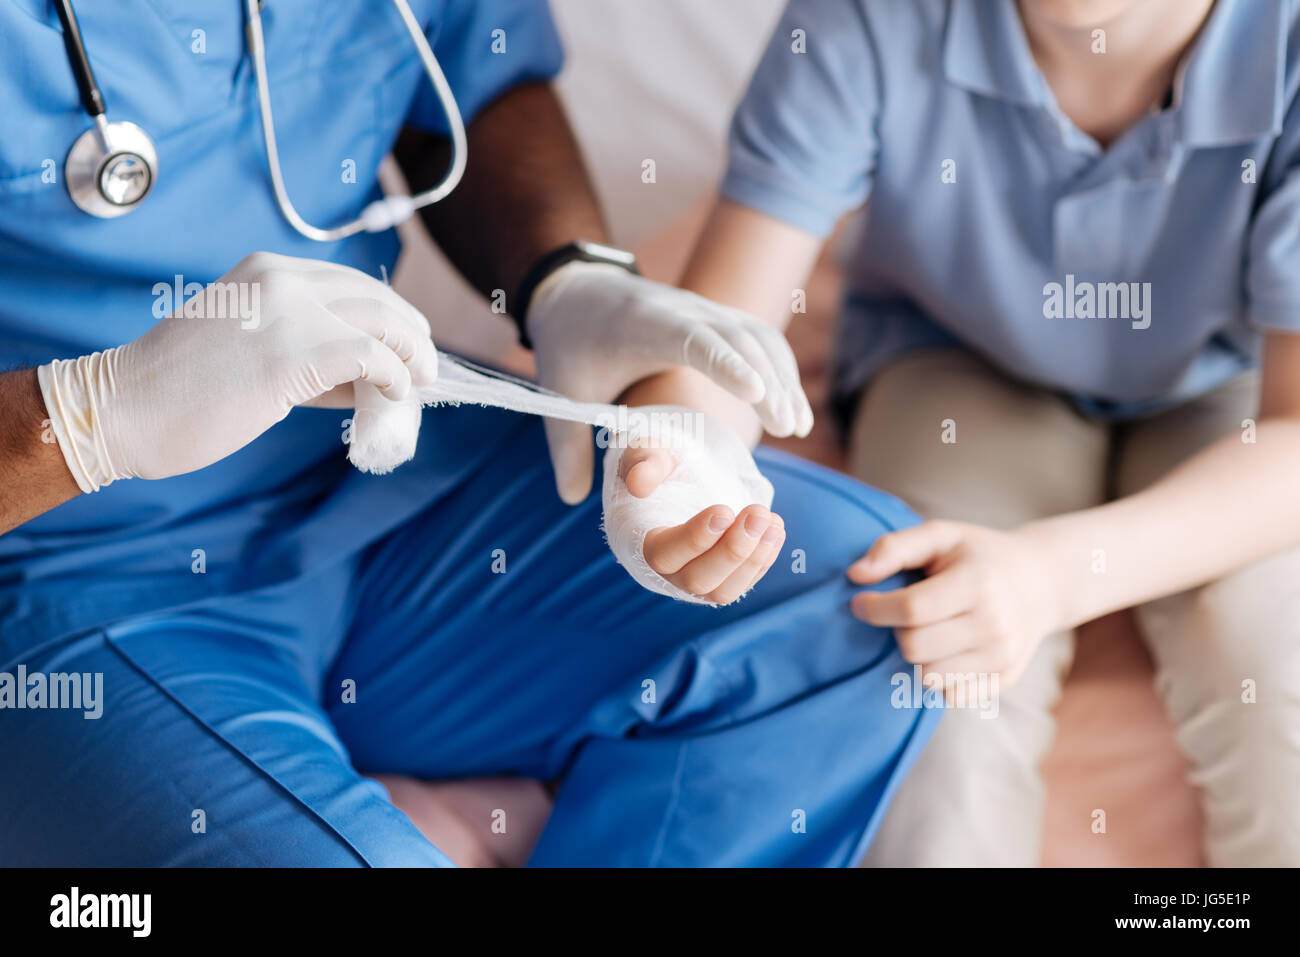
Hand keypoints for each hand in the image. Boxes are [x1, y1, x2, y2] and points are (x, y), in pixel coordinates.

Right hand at [37, 251, 436, 491]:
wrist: (124, 406)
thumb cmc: (181, 391)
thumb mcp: (251, 349)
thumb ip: (311, 355)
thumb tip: (372, 378)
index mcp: (269, 270)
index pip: (352, 284)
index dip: (390, 315)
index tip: (409, 344)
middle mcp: (284, 279)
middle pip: (377, 298)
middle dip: (412, 332)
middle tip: (428, 365)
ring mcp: (291, 311)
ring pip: (384, 322)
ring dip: (414, 355)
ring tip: (422, 382)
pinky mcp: (296, 351)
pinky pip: (372, 357)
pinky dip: (396, 376)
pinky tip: (397, 396)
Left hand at [528, 262, 812, 502]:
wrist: (580, 292)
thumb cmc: (571, 345)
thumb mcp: (560, 391)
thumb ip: (566, 444)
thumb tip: (571, 498)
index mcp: (641, 324)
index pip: (691, 338)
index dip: (725, 363)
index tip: (755, 393)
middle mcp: (681, 309)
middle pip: (736, 337)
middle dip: (767, 379)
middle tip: (787, 428)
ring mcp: (704, 309)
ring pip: (757, 335)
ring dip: (782, 377)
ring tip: (796, 426)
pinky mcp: (717, 318)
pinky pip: (760, 338)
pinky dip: (781, 370)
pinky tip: (792, 410)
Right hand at [627, 445, 785, 604]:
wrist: (681, 473)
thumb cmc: (659, 462)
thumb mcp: (648, 451)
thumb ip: (644, 464)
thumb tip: (639, 485)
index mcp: (641, 541)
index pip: (663, 555)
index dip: (694, 538)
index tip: (724, 511)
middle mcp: (668, 570)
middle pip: (698, 580)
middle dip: (732, 550)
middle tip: (758, 513)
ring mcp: (697, 578)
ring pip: (724, 591)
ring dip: (753, 558)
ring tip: (772, 521)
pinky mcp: (723, 578)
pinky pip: (745, 582)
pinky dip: (764, 558)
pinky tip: (776, 529)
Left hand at [847, 521, 1065, 689]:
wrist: (1040, 582)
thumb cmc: (977, 556)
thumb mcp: (940, 535)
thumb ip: (894, 548)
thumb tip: (854, 575)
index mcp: (978, 584)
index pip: (910, 610)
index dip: (874, 608)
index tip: (860, 601)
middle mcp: (995, 625)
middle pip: (915, 647)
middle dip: (896, 630)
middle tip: (902, 614)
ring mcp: (1002, 657)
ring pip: (928, 677)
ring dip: (916, 655)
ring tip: (927, 630)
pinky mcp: (1003, 680)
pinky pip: (949, 694)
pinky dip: (937, 675)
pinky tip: (944, 650)